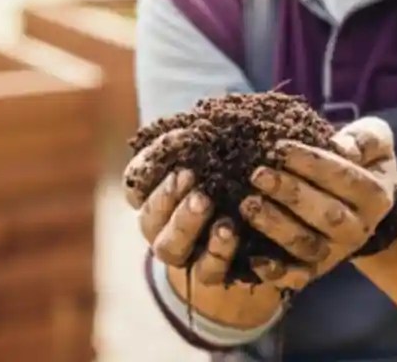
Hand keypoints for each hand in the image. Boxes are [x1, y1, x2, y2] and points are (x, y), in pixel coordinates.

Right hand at [122, 131, 237, 285]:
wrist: (260, 228)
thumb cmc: (232, 175)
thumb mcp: (217, 155)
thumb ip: (201, 142)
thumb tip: (198, 123)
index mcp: (154, 196)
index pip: (136, 182)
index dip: (150, 165)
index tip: (178, 141)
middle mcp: (160, 228)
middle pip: (149, 218)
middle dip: (167, 196)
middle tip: (189, 176)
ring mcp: (183, 254)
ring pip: (170, 248)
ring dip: (186, 224)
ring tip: (206, 202)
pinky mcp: (210, 274)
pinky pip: (206, 271)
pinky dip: (216, 252)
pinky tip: (230, 231)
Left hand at [240, 116, 396, 290]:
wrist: (360, 207)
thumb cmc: (358, 163)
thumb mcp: (372, 142)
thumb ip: (364, 139)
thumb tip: (340, 146)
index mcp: (375, 196)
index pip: (344, 178)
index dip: (312, 163)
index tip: (280, 147)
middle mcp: (358, 229)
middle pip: (326, 215)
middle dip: (291, 194)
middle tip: (258, 174)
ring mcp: (335, 253)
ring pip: (306, 245)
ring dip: (275, 226)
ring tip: (248, 204)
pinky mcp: (313, 270)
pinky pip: (294, 276)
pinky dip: (273, 271)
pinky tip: (252, 257)